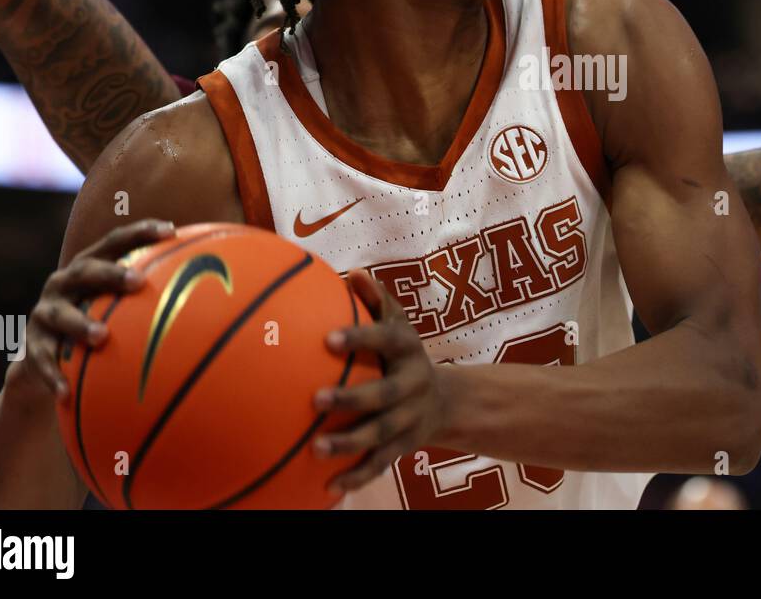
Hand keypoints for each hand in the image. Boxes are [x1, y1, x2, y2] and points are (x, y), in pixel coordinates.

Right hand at [18, 218, 175, 397]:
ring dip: (80, 324)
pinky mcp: (32, 344)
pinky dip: (54, 376)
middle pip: (87, 270)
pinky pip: (41, 360)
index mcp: (91, 266)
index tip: (170, 231)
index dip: (140, 233)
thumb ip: (157, 294)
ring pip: (60, 314)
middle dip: (112, 273)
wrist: (47, 360)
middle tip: (139, 282)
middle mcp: (65, 283)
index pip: (115, 242)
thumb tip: (219, 290)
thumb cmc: (102, 324)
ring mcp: (46, 312)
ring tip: (102, 337)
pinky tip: (67, 393)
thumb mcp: (122, 307)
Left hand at [314, 268, 446, 495]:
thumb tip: (353, 273)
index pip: (386, 339)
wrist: (445, 400)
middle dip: (353, 399)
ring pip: (382, 434)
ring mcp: (412, 418)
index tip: (328, 339)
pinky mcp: (405, 446)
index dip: (361, 337)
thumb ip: (376, 300)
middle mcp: (414, 383)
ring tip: (316, 449)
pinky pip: (381, 463)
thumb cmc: (402, 353)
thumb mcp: (398, 324)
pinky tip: (330, 487)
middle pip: (386, 394)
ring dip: (350, 443)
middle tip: (316, 399)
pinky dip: (358, 476)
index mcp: (408, 349)